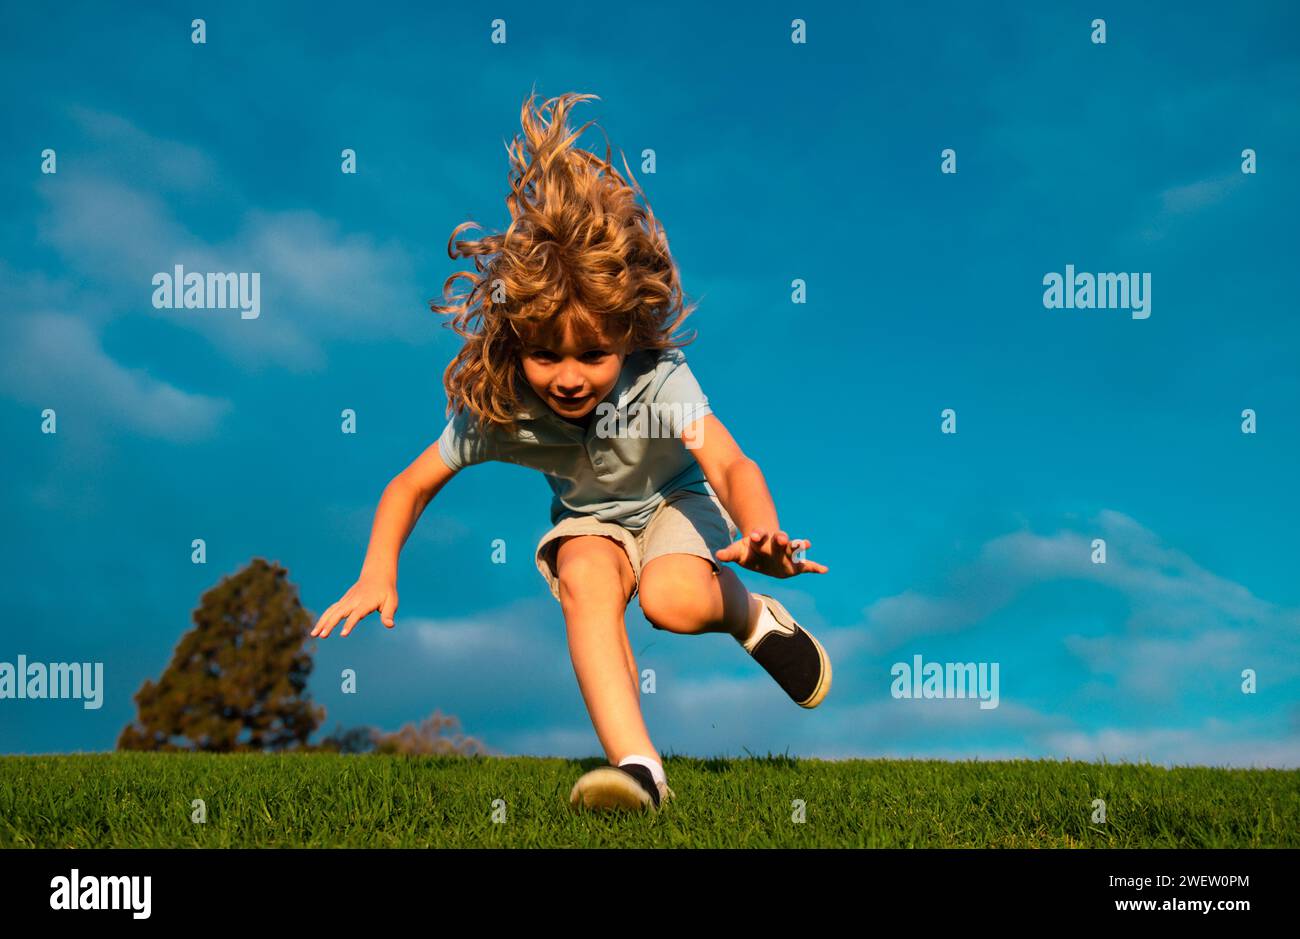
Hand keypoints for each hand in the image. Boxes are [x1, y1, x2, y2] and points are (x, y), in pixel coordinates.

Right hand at [311, 572, 398, 637]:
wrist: (377, 575)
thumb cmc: (386, 591)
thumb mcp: (392, 602)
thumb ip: (388, 614)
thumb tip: (390, 625)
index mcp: (366, 602)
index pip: (356, 614)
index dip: (350, 624)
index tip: (343, 634)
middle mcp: (354, 600)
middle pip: (339, 612)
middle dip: (330, 624)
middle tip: (322, 636)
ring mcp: (347, 600)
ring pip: (332, 611)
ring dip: (322, 622)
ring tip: (313, 635)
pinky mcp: (343, 601)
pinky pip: (331, 609)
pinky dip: (323, 618)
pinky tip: (317, 628)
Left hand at [714, 529, 828, 577]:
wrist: (762, 549)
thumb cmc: (749, 551)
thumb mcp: (738, 552)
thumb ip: (729, 553)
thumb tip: (717, 555)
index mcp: (761, 540)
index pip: (759, 535)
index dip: (757, 535)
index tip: (755, 535)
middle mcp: (775, 543)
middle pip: (778, 539)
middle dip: (780, 539)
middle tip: (781, 538)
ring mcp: (786, 552)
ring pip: (793, 548)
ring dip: (798, 546)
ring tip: (806, 544)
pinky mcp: (794, 564)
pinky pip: (806, 565)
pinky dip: (815, 567)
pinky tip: (824, 570)